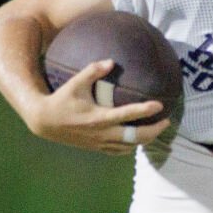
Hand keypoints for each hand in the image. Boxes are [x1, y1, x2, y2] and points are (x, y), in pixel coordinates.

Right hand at [23, 60, 170, 155]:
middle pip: (135, 137)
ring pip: (130, 146)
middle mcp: (102, 133)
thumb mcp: (75, 83)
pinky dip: (132, 145)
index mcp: (98, 117)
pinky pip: (120, 151)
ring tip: (157, 129)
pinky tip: (139, 138)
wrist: (44, 122)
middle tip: (167, 121)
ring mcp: (100, 143)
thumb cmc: (61, 99)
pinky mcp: (97, 148)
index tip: (159, 105)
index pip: (127, 115)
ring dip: (146, 139)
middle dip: (154, 131)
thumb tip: (111, 61)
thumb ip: (93, 71)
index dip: (145, 110)